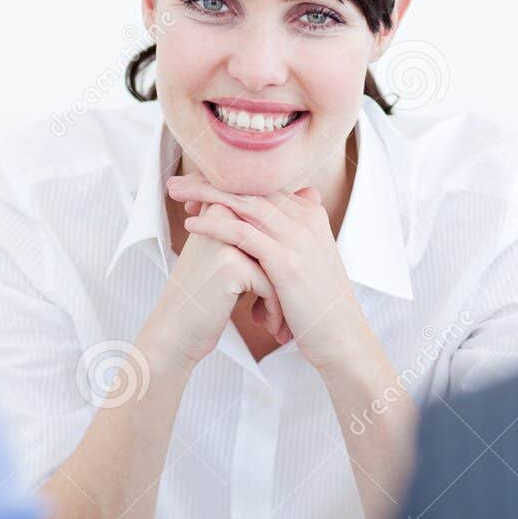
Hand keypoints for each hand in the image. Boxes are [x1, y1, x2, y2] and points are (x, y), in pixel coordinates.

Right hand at [140, 197, 287, 370]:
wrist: (176, 333)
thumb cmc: (209, 296)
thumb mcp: (237, 255)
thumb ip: (264, 230)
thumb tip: (314, 196)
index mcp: (224, 205)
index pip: (274, 224)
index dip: (283, 261)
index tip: (287, 287)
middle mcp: (223, 213)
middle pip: (278, 245)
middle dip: (288, 281)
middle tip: (291, 310)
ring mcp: (225, 236)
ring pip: (279, 266)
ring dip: (285, 299)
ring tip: (282, 323)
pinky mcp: (229, 263)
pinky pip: (272, 285)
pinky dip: (275, 310)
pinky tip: (268, 326)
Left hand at [167, 175, 372, 373]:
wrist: (341, 336)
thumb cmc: (318, 304)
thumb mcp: (309, 262)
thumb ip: (293, 238)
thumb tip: (269, 232)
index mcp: (311, 215)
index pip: (263, 188)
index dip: (228, 185)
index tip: (197, 190)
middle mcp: (306, 219)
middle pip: (251, 189)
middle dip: (211, 182)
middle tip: (178, 182)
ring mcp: (298, 238)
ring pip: (244, 204)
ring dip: (206, 196)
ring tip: (176, 194)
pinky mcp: (286, 261)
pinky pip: (242, 234)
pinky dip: (215, 225)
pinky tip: (192, 224)